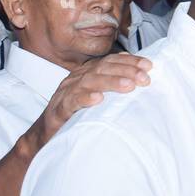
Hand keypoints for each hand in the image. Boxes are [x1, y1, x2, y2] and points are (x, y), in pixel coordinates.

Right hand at [31, 53, 152, 147]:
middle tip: (144, 78)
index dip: (130, 61)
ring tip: (129, 86)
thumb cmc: (75, 114)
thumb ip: (112, 86)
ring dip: (110, 82)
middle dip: (126, 71)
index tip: (149, 65)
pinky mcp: (58, 110)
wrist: (45, 134)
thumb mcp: (96, 97)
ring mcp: (66, 93)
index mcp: (87, 73)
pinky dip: (85, 99)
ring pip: (89, 82)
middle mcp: (76, 79)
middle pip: (102, 68)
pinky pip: (71, 102)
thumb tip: (138, 79)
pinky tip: (98, 99)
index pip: (110, 61)